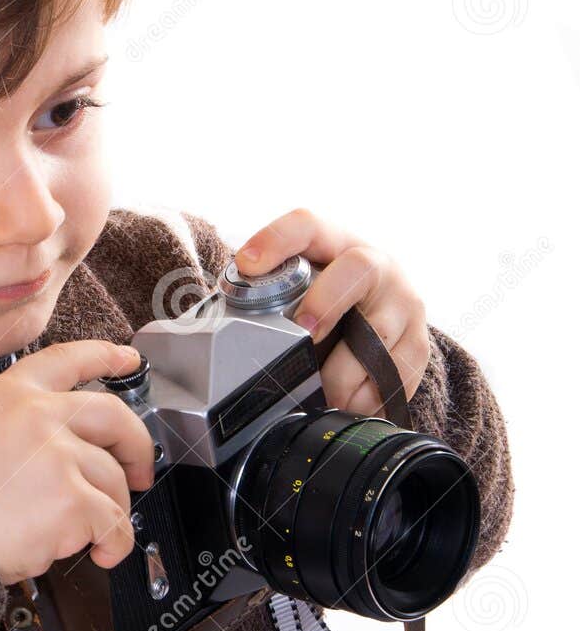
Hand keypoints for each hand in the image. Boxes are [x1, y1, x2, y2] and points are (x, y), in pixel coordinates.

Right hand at [0, 340, 155, 584]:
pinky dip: (114, 544)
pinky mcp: (72, 498)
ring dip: (111, 512)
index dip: (105, 356)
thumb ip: (25, 424)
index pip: (68, 359)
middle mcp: (39, 414)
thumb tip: (78, 443)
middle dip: (138, 448)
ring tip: (89, 532)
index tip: (129, 359)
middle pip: (115, 416)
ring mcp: (59, 454)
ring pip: (115, 479)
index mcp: (13, 394)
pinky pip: (114, 522)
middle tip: (139, 473)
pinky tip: (98, 551)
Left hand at [233, 207, 430, 414]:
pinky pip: (397, 374)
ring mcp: (404, 303)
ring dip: (345, 370)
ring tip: (323, 391)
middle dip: (328, 302)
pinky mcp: (420, 342)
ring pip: (379, 333)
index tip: (247, 263)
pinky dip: (368, 396)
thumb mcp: (298, 288)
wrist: (384, 311)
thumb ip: (263, 299)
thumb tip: (211, 329)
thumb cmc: (326, 300)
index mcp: (336, 243)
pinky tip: (349, 404)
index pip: (307, 226)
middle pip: (359, 270)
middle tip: (303, 334)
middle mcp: (377, 265)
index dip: (276, 240)